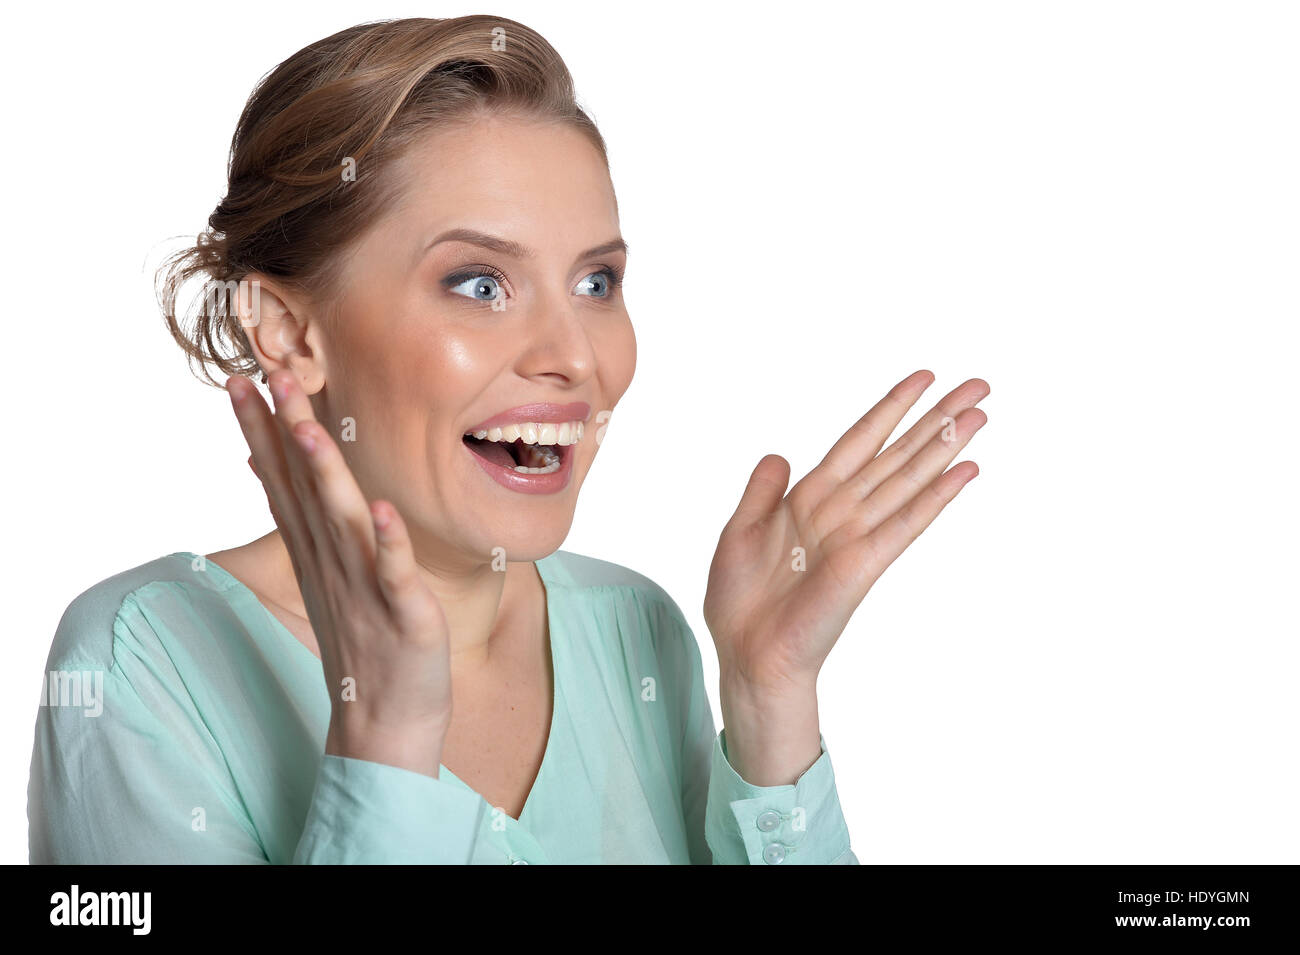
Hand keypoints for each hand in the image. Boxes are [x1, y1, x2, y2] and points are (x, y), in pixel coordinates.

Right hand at [225, 369, 451, 777]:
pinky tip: (381, 510)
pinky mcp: (404, 616)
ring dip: (323, 475)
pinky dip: (388, 544)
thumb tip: (273, 474)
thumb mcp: (326, 578)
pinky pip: (394, 575)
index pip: (281, 480)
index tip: (240, 376)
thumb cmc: (364, 644)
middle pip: (301, 488)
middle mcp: (331, 564)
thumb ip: (307, 526)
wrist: (383, 726)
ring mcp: (364, 589)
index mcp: (315, 553)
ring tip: (310, 427)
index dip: (261, 428)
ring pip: (339, 522)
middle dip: (284, 429)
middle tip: (267, 371)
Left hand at [703, 370, 987, 782]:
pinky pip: (906, 523)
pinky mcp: (865, 564)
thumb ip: (762, 491)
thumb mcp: (739, 531)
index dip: (891, 408)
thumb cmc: (740, 601)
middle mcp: (841, 510)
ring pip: (909, 478)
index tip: (925, 378)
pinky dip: (935, 497)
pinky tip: (965, 471)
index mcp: (809, 498)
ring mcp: (856, 534)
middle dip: (937, 418)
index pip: (860, 440)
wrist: (746, 653)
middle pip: (897, 452)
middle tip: (979, 385)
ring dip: (946, 446)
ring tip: (981, 414)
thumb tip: (779, 454)